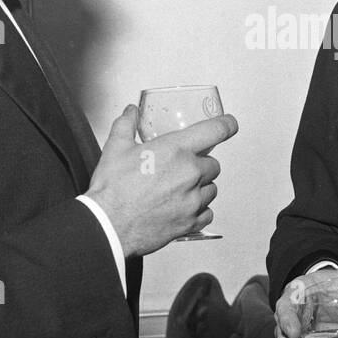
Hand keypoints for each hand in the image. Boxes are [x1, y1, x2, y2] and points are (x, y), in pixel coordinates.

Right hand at [86, 105, 237, 255]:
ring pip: (212, 189)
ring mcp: (193, 199)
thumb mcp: (116, 148)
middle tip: (181, 169)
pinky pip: (207, 213)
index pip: (216, 130)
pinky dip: (199, 211)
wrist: (108, 225)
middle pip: (213, 164)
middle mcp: (190, 173)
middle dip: (201, 164)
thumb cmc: (112, 189)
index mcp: (176, 150)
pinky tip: (183, 208)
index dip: (227, 125)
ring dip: (201, 187)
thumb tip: (131, 112)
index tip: (229, 124)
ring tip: (179, 190)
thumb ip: (126, 125)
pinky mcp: (191, 222)